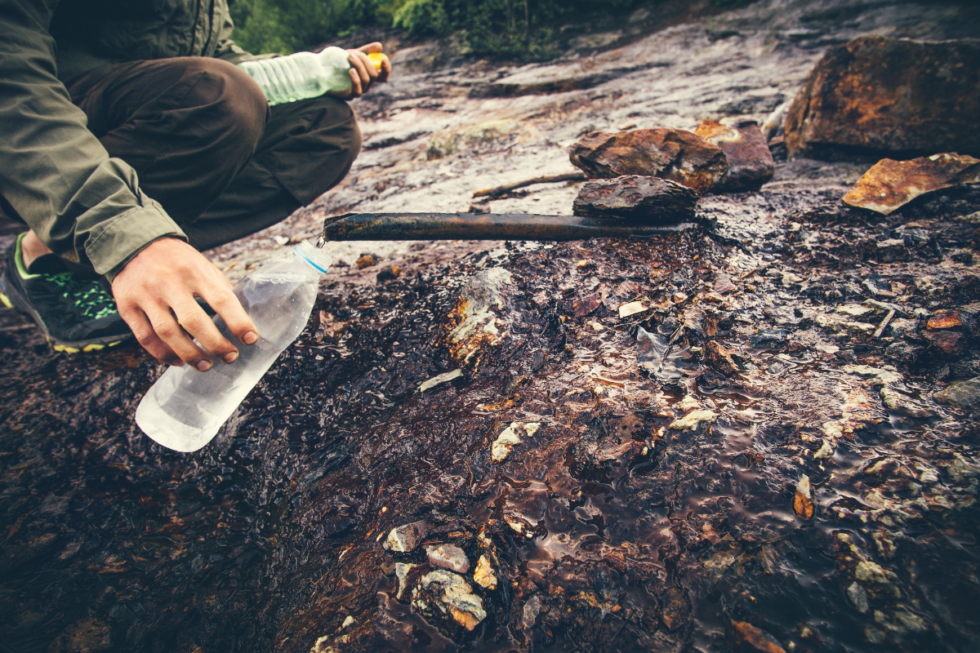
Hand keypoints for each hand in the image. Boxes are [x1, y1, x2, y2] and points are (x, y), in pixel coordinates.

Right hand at [111, 238, 257, 369]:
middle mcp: (168, 282)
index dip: (238, 322)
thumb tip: (240, 321)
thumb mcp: (202, 265)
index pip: (221, 299)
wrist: (136, 245)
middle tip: (230, 357)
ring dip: (190, 354)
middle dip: (215, 344)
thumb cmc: (177, 261)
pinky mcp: (127, 306)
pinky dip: (163, 354)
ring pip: (168, 333)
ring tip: (206, 365)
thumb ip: (218, 290)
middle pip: (194, 321)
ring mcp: (146, 295)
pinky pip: (146, 338)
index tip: (250, 339)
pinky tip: (178, 361)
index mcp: (194, 270)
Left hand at [331, 42, 391, 98]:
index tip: (384, 59)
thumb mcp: (354, 54)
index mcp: (369, 75)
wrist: (323, 71)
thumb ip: (366, 50)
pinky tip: (350, 70)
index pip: (383, 76)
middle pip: (374, 75)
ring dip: (359, 66)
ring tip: (349, 57)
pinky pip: (358, 89)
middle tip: (354, 53)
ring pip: (366, 79)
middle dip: (365, 62)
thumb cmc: (340, 63)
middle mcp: (367, 85)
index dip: (386, 69)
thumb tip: (380, 46)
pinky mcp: (350, 96)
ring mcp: (359, 91)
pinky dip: (356, 79)